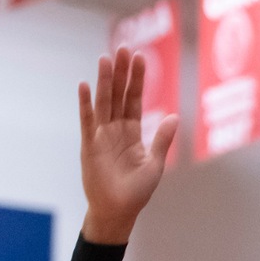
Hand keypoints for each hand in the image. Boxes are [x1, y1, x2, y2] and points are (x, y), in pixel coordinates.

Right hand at [78, 48, 175, 244]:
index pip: (135, 100)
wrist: (118, 212)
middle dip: (122, 73)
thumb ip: (162, 140)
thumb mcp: (155, 165)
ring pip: (104, 103)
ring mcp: (101, 136)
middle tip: (124, 48)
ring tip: (106, 59)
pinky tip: (85, 85)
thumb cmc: (136, 192)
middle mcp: (116, 130)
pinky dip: (86, 104)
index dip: (137, 79)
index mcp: (133, 133)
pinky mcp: (89, 146)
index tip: (140, 57)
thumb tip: (174, 116)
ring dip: (105, 81)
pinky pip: (87, 121)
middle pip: (119, 95)